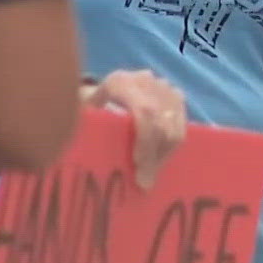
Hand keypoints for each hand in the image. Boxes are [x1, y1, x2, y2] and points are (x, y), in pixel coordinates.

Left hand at [86, 69, 186, 188]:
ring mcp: (162, 86)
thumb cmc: (88, 109)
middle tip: (144, 182)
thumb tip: (92, 161)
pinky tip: (159, 159)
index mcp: (119, 83)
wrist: (104, 88)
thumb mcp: (81, 115)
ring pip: (174, 124)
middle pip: (161, 120)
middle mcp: (144, 80)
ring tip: (150, 173)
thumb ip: (86, 130)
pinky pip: (182, 123)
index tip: (136, 164)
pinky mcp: (174, 94)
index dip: (146, 139)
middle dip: (154, 155)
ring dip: (164, 154)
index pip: (145, 111)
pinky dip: (172, 146)